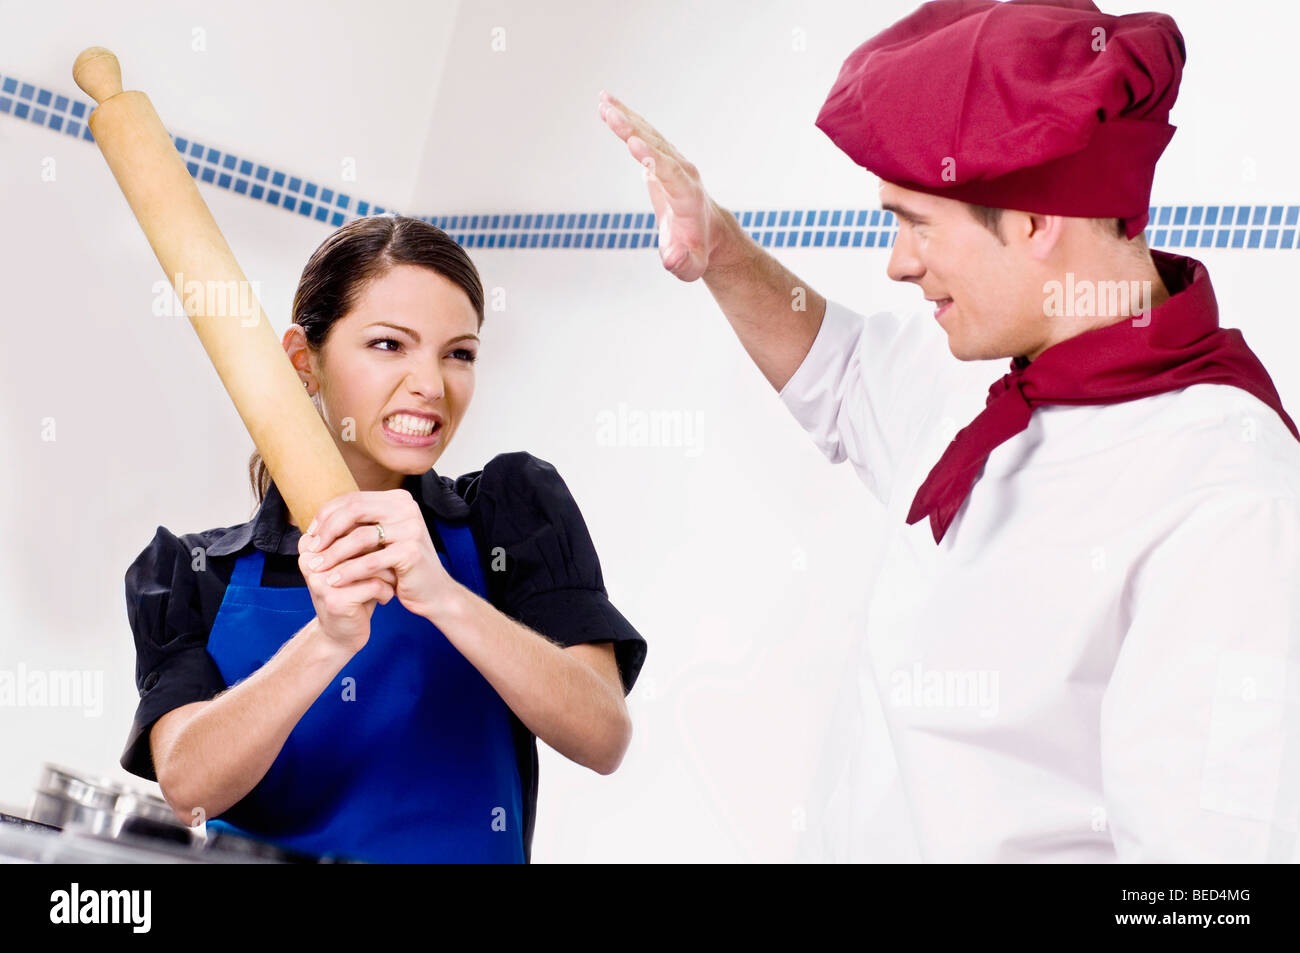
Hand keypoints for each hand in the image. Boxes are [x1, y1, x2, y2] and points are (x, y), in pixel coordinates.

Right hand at [298, 532, 394, 650]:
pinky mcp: (335, 599)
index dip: (373, 537)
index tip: (382, 552)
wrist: (342, 633)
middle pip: (361, 543)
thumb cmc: (352, 590)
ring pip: (371, 563)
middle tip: (394, 566)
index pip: (349, 526)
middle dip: (383, 555)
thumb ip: (360, 537)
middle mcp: (311, 561)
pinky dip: (387, 591)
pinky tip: (385, 598)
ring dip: (388, 574)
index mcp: (310, 546)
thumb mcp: (353, 560)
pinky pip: (375, 585)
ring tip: (390, 582)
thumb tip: (386, 514)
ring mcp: (320, 581)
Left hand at [300, 488, 459, 623]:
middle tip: (311, 549)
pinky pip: (370, 561)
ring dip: (333, 553)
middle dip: (327, 531)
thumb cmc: (401, 566)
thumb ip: (359, 524)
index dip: (326, 515)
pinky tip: (334, 581)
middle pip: (354, 511)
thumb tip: (317, 522)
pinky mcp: (411, 552)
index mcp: (397, 500)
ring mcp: (411, 528)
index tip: (311, 534)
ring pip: (359, 537)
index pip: (352, 499)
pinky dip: (348, 572)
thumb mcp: (381, 538)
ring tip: (317, 567)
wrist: (433, 591)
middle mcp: (407, 508)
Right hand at [597, 90, 726, 281]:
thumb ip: (682, 263)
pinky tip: (606, 104)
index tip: (633, 143)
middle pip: (656, 146)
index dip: (651, 158)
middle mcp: (683, 173)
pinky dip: (626, 118)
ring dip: (626, 118)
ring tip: (603, 102)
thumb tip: (672, 259)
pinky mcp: (662, 156)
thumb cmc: (695, 252)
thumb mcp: (691, 266)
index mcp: (687, 197)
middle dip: (632, 130)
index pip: (670, 173)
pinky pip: (643, 134)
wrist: (707, 233)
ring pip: (648, 135)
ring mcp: (673, 161)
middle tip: (610, 113)